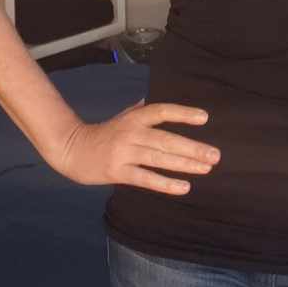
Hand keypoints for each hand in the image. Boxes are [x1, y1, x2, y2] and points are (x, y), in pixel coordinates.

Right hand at [55, 98, 220, 194]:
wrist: (72, 150)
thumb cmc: (103, 134)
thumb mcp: (123, 117)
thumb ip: (140, 110)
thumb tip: (153, 99)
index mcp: (134, 118)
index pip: (162, 111)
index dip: (183, 113)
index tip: (205, 118)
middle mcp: (131, 133)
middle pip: (166, 139)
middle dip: (192, 148)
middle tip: (215, 155)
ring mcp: (124, 153)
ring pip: (159, 159)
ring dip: (185, 164)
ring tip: (206, 169)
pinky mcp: (117, 172)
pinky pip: (146, 179)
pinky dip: (166, 184)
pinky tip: (184, 187)